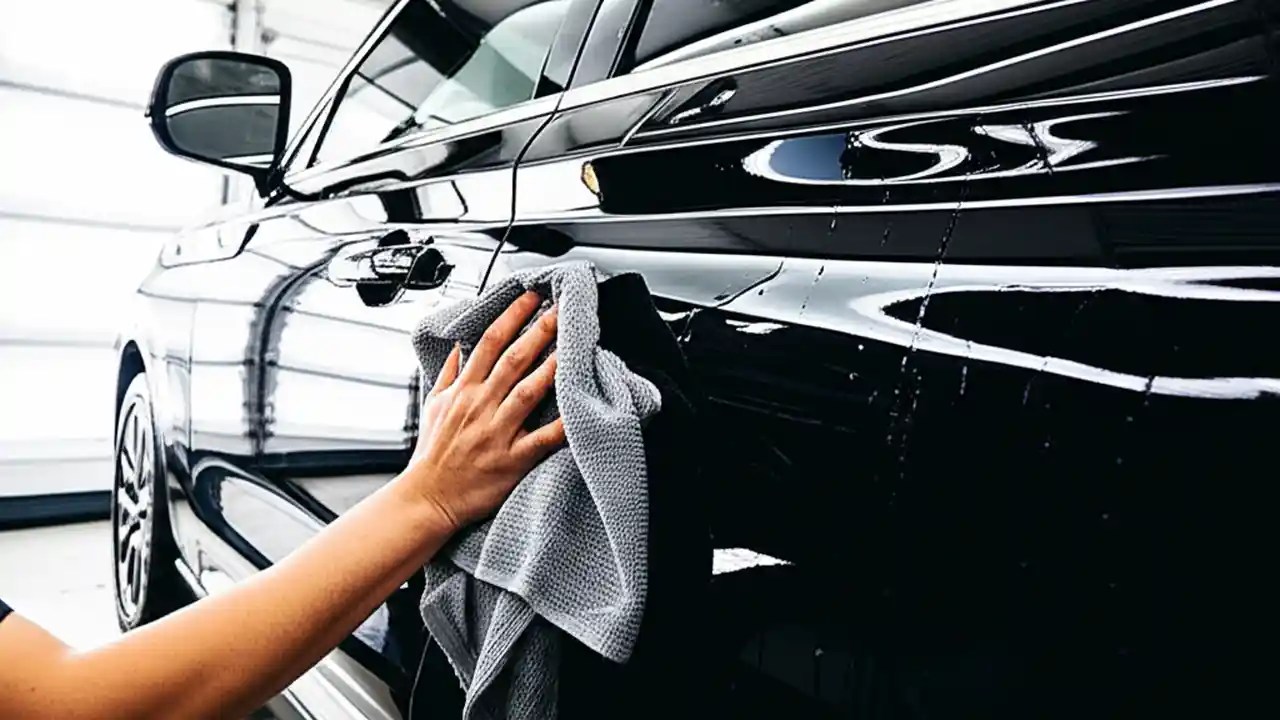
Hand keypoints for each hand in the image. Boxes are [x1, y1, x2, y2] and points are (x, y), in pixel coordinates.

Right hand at [404, 291, 564, 530]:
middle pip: (514, 359)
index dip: (512, 316)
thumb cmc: (432, 455)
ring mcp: (497, 432)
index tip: (531, 298)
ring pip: (529, 391)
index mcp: (464, 390)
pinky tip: (581, 409)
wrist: (427, 497)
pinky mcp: (512, 459)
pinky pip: (543, 438)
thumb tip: (458, 347)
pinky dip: (562, 424)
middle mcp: (481, 405)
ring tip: (574, 345)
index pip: (490, 342)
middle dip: (539, 331)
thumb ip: (448, 374)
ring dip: (552, 366)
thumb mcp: (431, 406)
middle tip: (561, 309)